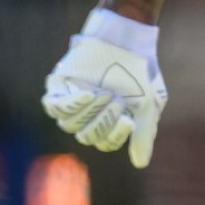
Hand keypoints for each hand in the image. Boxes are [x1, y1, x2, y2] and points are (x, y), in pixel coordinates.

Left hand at [42, 9, 167, 167]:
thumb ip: (144, 135)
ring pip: (69, 124)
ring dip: (89, 111)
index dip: (115, 135)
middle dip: (103, 120)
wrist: (126, 40)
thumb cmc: (140, 72)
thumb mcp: (149, 106)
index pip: (105, 142)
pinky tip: (89, 93)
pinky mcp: (59, 87)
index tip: (128, 119)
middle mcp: (88, 115)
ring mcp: (72, 101)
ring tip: (104, 92)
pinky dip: (73, 104)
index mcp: (108, 121)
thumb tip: (140, 164)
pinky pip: (55, 107)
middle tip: (116, 99)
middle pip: (87, 136)